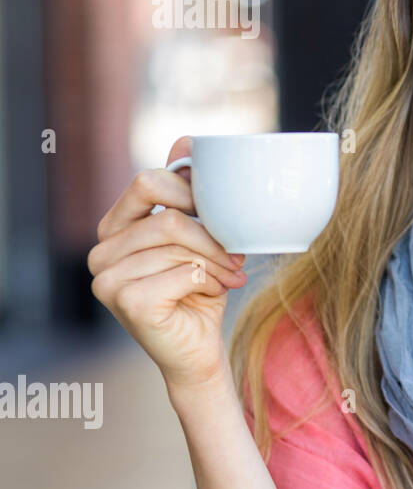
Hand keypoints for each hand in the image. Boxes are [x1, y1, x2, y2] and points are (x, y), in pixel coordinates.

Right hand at [88, 136, 247, 391]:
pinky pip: (184, 272)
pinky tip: (213, 293)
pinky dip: (210, 281)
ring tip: (228, 277)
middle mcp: (101, 250)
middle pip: (170, 217)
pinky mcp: (125, 301)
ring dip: (217, 263)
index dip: (190, 192)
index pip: (147, 181)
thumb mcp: (200, 236)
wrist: (198, 348)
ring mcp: (106, 277)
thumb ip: (189, 195)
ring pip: (180, 246)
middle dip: (213, 237)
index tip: (219, 215)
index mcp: (115, 227)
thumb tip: (185, 140)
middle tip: (235, 256)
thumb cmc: (200, 289)